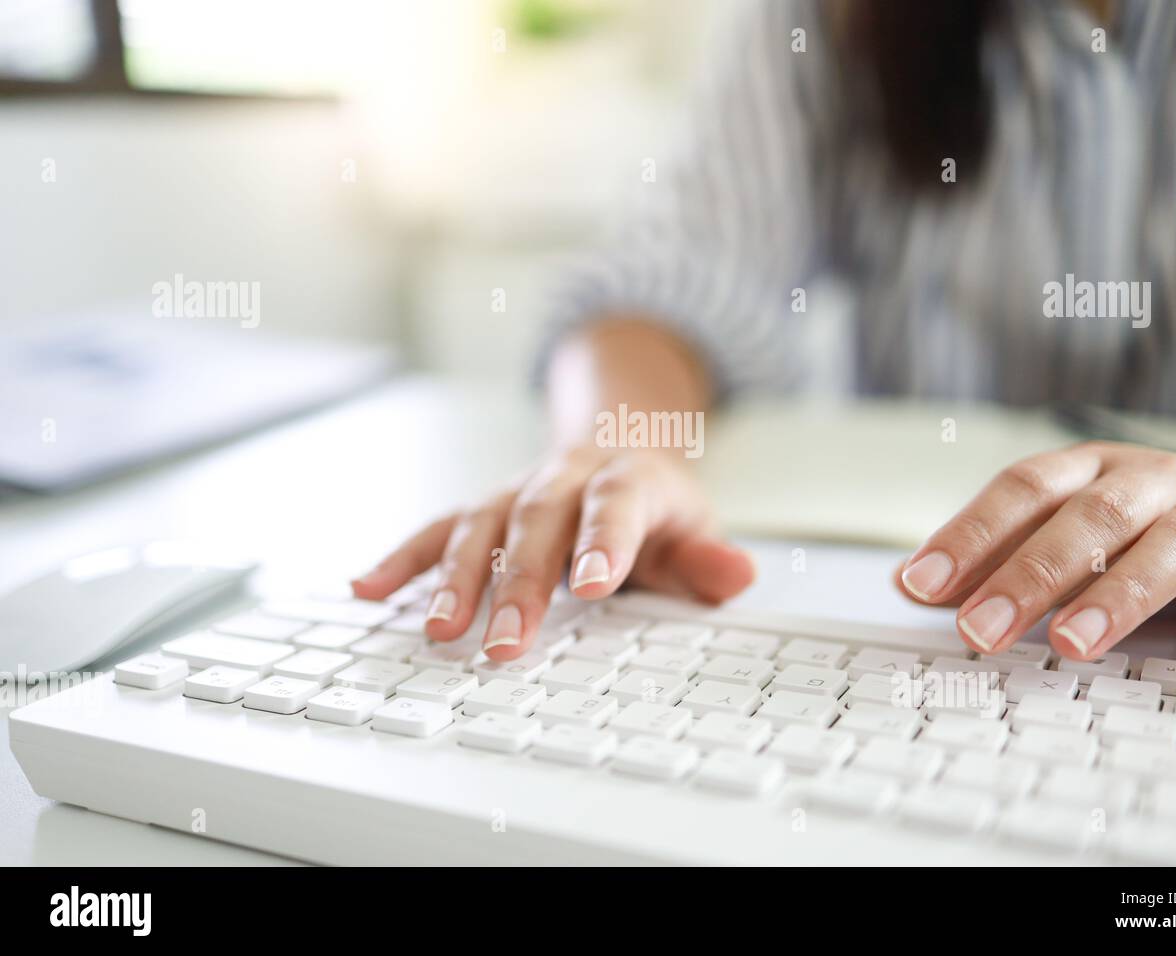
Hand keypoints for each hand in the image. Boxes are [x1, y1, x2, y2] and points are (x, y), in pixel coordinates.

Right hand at [351, 445, 753, 659]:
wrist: (616, 446)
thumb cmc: (654, 506)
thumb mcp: (693, 528)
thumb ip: (707, 559)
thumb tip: (739, 573)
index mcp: (626, 479)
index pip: (616, 504)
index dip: (604, 541)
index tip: (593, 584)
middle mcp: (563, 478)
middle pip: (537, 523)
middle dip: (519, 583)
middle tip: (506, 643)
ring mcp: (516, 490)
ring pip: (480, 525)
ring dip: (456, 579)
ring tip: (439, 631)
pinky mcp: (482, 508)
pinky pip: (437, 529)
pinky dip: (402, 558)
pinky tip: (367, 590)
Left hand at [895, 441, 1175, 681]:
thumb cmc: (1138, 528)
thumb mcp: (1062, 529)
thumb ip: (993, 557)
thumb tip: (910, 586)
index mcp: (1088, 468)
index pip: (1020, 490)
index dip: (969, 534)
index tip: (919, 583)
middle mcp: (1149, 480)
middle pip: (1085, 520)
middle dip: (1026, 576)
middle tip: (978, 629)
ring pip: (1167, 548)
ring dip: (1118, 598)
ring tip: (1072, 644)